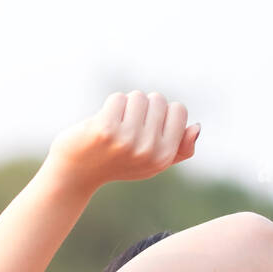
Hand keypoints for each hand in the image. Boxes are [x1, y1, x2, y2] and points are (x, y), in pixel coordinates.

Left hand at [43, 91, 200, 193]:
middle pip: (159, 100)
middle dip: (142, 108)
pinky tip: (100, 124)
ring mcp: (127, 140)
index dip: (160, 114)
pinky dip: (109, 106)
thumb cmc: (115, 163)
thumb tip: (196, 128)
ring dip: (125, 106)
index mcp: (164, 158)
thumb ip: (179, 150)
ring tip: (113, 128)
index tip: (144, 130)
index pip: (179, 110)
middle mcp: (148, 151)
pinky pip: (119, 98)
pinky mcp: (106, 129)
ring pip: (138, 97)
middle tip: (125, 130)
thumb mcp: (151, 162)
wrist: (76, 173)